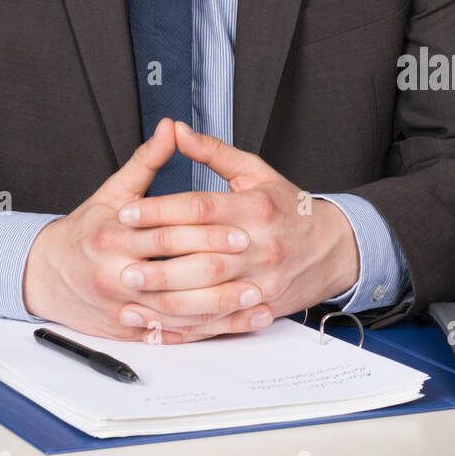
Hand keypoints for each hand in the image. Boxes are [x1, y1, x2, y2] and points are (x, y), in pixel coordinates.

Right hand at [21, 119, 265, 342]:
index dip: (206, 233)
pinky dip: (205, 330)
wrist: (48, 275)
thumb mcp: (112, 192)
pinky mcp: (128, 330)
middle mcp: (114, 274)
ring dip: (219, 306)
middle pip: (175, 274)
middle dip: (218, 269)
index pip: (167, 234)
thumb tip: (170, 127)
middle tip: (256, 262)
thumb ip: (145, 161)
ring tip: (255, 295)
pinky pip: (173, 334)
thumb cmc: (86, 230)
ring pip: (178, 310)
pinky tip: (234, 322)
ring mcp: (121, 307)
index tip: (240, 229)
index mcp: (112, 237)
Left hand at [113, 121, 360, 340]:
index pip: (200, 209)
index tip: (128, 213)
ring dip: (167, 297)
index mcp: (255, 209)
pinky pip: (221, 322)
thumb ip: (213, 152)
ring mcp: (263, 282)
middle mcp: (260, 247)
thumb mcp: (255, 172)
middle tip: (120, 262)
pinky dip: (188, 326)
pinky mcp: (263, 308)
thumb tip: (176, 129)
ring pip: (209, 295)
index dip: (161, 210)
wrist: (334, 246)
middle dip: (158, 260)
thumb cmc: (289, 206)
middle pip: (202, 255)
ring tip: (132, 294)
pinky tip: (160, 324)